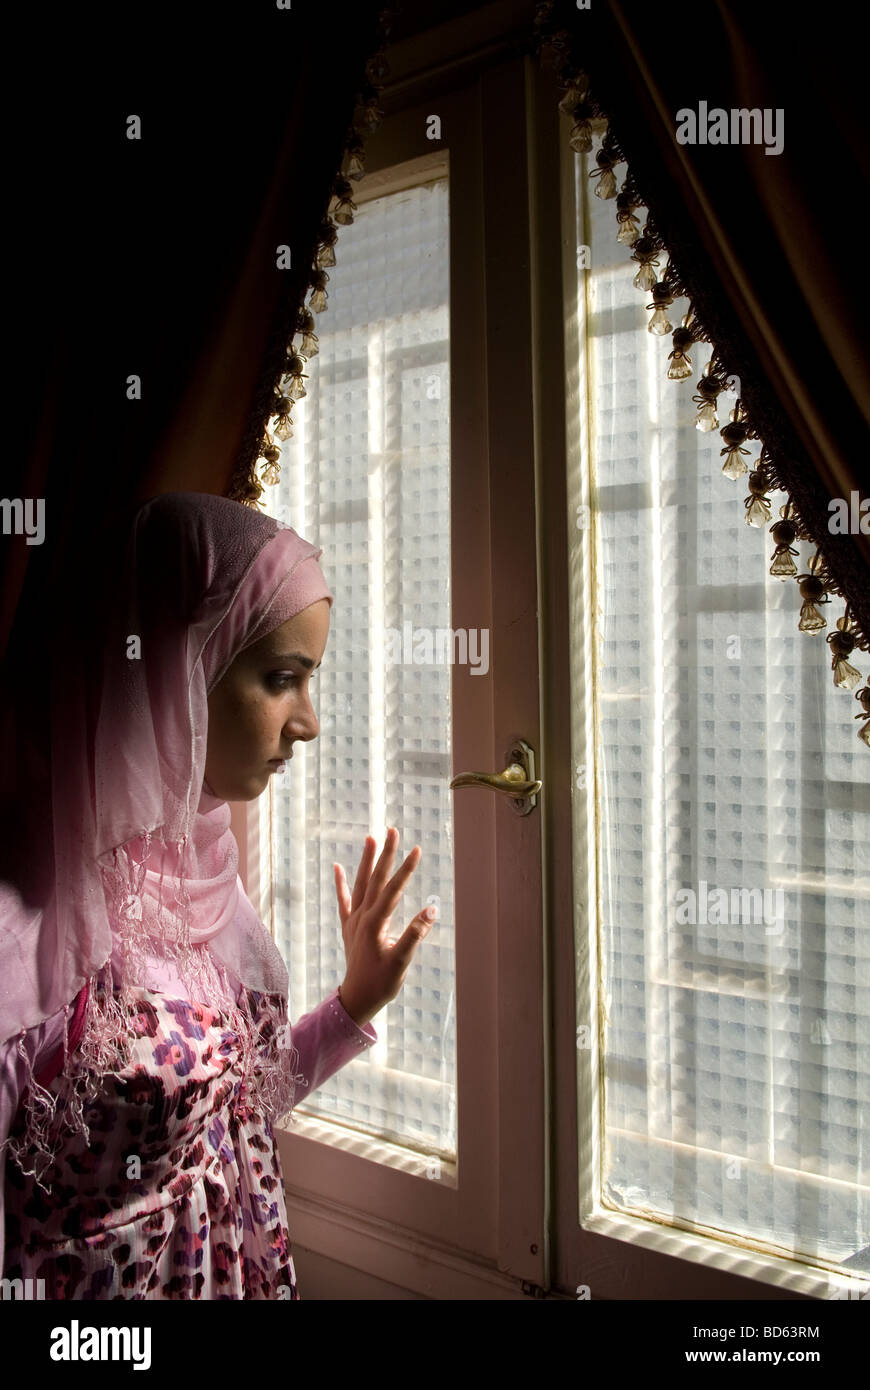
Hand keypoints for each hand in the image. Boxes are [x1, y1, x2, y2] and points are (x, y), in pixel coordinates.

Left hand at [334, 828, 433, 1026]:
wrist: (357, 998)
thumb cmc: (382, 983)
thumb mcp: (401, 961)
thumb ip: (415, 934)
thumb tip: (431, 909)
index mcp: (375, 923)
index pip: (393, 889)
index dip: (406, 869)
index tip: (417, 849)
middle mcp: (362, 917)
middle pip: (375, 879)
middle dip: (385, 854)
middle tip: (392, 830)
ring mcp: (354, 920)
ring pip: (360, 884)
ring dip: (366, 861)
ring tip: (370, 838)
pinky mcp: (349, 927)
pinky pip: (344, 900)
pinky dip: (341, 883)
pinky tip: (338, 867)